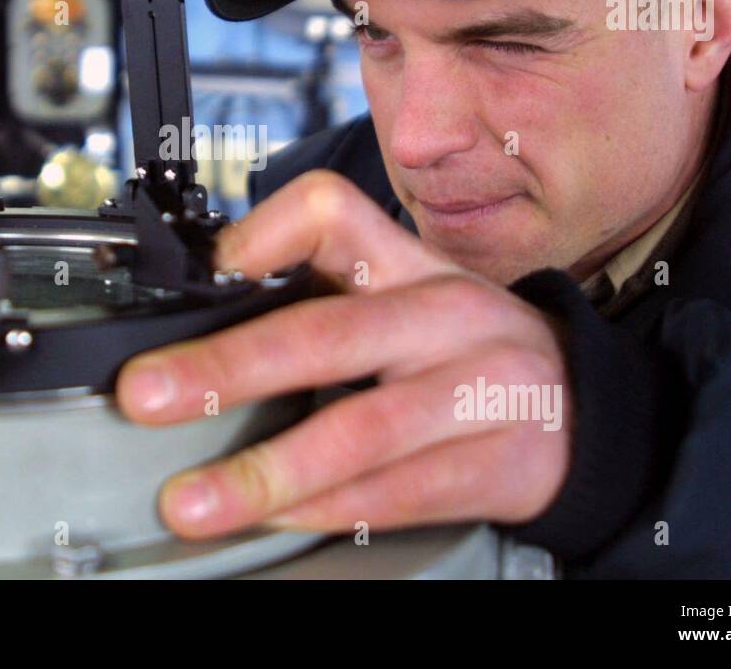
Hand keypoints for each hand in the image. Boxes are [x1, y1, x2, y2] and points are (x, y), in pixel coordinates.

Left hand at [115, 169, 572, 538]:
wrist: (582, 405)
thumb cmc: (463, 348)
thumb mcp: (405, 300)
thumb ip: (323, 302)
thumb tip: (200, 335)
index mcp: (408, 265)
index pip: (333, 212)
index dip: (265, 235)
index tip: (210, 271)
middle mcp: (444, 315)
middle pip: (329, 333)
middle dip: (227, 366)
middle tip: (148, 395)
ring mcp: (477, 388)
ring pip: (362, 430)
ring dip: (266, 471)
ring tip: (195, 500)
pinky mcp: (498, 461)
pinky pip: (398, 492)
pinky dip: (325, 510)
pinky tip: (275, 519)